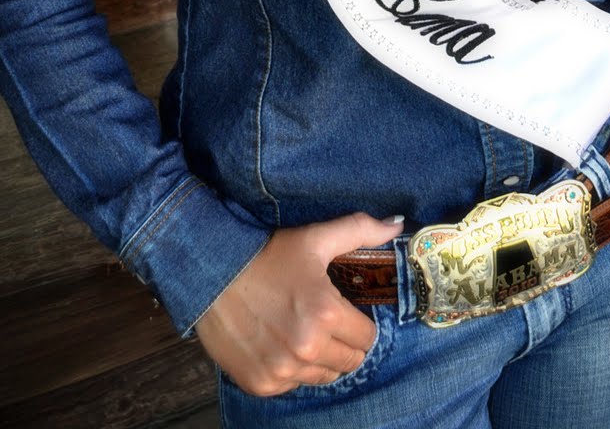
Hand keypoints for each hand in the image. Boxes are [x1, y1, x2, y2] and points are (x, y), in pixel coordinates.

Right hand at [195, 211, 399, 396]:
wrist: (212, 272)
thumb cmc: (268, 254)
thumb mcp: (314, 238)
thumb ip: (359, 230)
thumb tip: (396, 224)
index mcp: (326, 313)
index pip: (367, 337)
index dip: (358, 322)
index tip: (344, 311)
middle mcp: (307, 348)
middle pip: (350, 362)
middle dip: (344, 342)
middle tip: (325, 321)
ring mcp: (283, 370)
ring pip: (324, 377)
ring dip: (320, 358)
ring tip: (302, 331)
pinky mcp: (261, 383)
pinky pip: (293, 385)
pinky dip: (291, 369)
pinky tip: (279, 343)